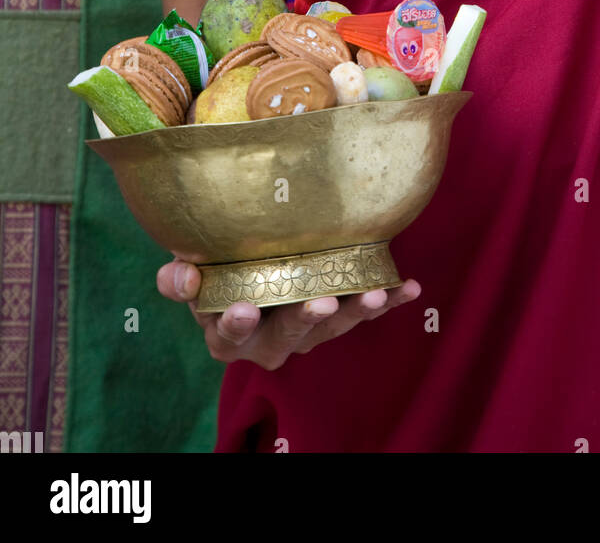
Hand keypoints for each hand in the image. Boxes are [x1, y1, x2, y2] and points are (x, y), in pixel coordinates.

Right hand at [156, 257, 420, 369]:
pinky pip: (363, 312)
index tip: (244, 307)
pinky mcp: (336, 317)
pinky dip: (387, 301)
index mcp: (228, 332)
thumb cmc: (215, 269)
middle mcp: (268, 340)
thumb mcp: (190, 271)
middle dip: (304, 319)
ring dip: (354, 311)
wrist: (247, 271)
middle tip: (320, 302)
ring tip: (373, 294)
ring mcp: (306, 332)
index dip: (235, 322)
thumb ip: (179, 277)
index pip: (228, 333)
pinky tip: (410, 288)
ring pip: (331, 328)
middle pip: (287, 335)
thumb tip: (184, 273)